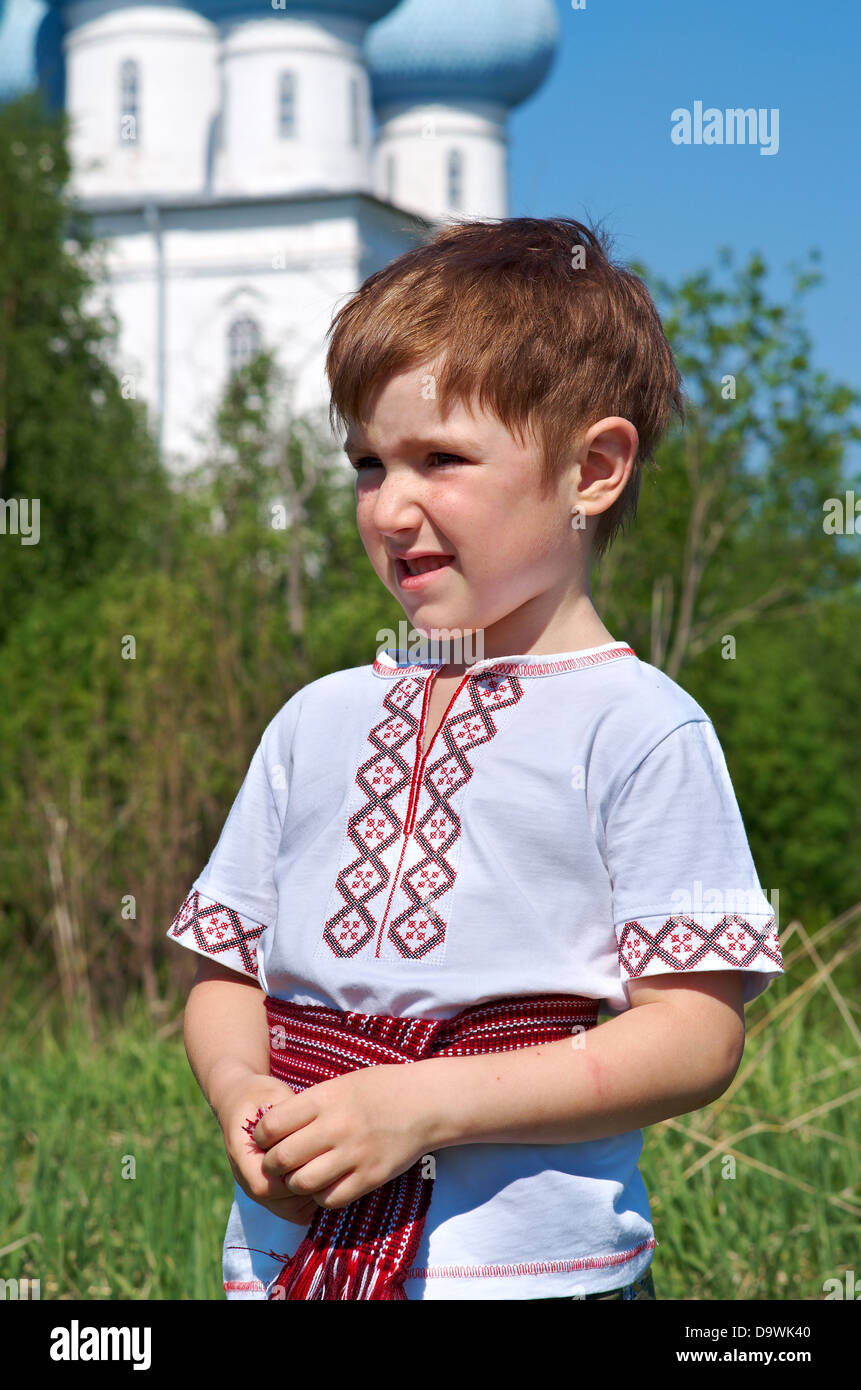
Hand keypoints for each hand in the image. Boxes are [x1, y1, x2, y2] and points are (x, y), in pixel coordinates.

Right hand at [216, 1071, 319, 1224]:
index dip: (291, 1179)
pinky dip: (308, 1201)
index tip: (315, 1160)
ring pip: (286, 1210)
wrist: (241, 1101)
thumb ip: (287, 1113)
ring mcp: (256, 1185)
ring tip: (330, 1174)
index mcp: (242, 1155)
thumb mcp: (272, 1094)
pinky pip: (290, 1208)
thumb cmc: (260, 1095)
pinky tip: (324, 1179)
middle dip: (306, 1191)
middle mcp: (245, 1176)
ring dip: (309, 1198)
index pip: (264, 1185)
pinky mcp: (269, 1189)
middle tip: (330, 1169)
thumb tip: (310, 1131)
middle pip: (277, 1203)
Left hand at [250, 1063, 431, 1212]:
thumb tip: (272, 1127)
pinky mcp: (370, 1177)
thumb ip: (309, 1105)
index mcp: (325, 1099)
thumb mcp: (340, 1085)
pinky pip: (330, 1199)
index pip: (272, 1125)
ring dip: (295, 1183)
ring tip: (301, 1175)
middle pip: (282, 1159)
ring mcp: (354, 1155)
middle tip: (277, 1163)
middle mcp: (336, 1128)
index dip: (261, 1136)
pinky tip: (326, 1184)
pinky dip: (321, 1196)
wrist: (426, 1103)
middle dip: (272, 1165)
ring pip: (302, 1183)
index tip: (266, 1139)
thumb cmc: (379, 1089)